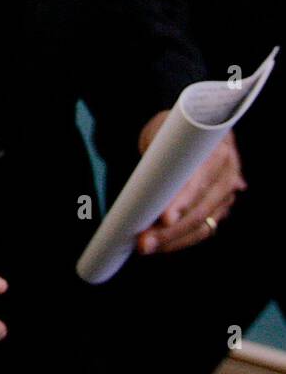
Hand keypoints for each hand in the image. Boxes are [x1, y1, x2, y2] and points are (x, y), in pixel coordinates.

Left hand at [134, 110, 246, 254]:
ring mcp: (228, 192)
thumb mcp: (160, 131)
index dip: (183, 199)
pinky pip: (204, 230)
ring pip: (203, 223)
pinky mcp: (221, 206)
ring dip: (173, 239)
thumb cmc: (170, 129)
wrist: (187, 127)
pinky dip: (181, 240)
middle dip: (172, 229)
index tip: (165, 217)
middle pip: (202, 208)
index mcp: (217, 147)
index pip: (200, 179)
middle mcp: (229, 171)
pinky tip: (161, 245)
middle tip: (144, 241)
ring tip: (146, 246)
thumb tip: (145, 186)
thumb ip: (158, 153)